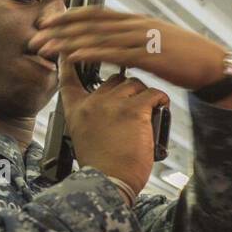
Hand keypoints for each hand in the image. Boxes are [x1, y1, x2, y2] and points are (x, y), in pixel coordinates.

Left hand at [28, 9, 226, 90]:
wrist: (213, 64)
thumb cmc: (188, 58)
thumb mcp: (159, 45)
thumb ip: (137, 44)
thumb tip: (119, 50)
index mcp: (137, 21)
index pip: (96, 13)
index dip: (69, 17)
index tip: (48, 23)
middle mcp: (136, 24)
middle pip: (89, 23)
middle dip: (59, 29)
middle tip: (34, 36)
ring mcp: (142, 38)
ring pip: (96, 37)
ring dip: (66, 42)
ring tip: (43, 48)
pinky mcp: (148, 55)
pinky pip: (113, 52)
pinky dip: (90, 53)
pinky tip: (73, 56)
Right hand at [61, 64, 168, 196]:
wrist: (107, 182)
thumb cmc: (101, 166)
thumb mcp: (84, 137)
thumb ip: (92, 119)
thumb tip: (110, 112)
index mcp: (77, 109)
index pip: (69, 78)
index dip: (70, 60)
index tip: (70, 48)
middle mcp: (92, 102)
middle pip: (113, 79)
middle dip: (126, 89)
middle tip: (136, 106)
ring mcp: (112, 104)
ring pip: (134, 84)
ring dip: (144, 95)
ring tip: (149, 111)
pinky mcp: (133, 111)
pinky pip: (152, 93)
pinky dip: (160, 99)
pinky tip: (161, 106)